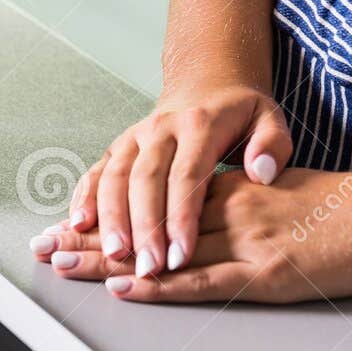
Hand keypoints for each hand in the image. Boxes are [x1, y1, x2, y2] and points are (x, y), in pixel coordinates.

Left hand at [32, 164, 351, 303]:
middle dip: (91, 235)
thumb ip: (248, 201)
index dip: (111, 213)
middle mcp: (233, 209)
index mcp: (238, 189)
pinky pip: (203, 281)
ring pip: (163, 251)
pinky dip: (159, 286)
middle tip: (43, 243)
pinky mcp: (269, 272)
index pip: (158, 200)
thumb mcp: (291, 193)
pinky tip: (123, 288)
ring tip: (61, 262)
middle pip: (148, 223)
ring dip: (107, 259)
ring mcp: (249, 241)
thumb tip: (210, 215)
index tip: (69, 220)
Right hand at [66, 84, 292, 277]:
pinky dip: (84, 198)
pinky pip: (96, 172)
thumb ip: (273, 145)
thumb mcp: (269, 119)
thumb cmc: (239, 113)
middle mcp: (161, 128)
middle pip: (145, 180)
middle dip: (144, 227)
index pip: (187, 176)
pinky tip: (78, 225)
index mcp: (199, 124)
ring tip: (114, 255)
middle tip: (147, 267)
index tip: (182, 256)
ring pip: (115, 177)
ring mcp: (134, 137)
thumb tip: (262, 173)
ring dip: (111, 218)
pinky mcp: (117, 147)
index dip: (181, 218)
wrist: (206, 83)